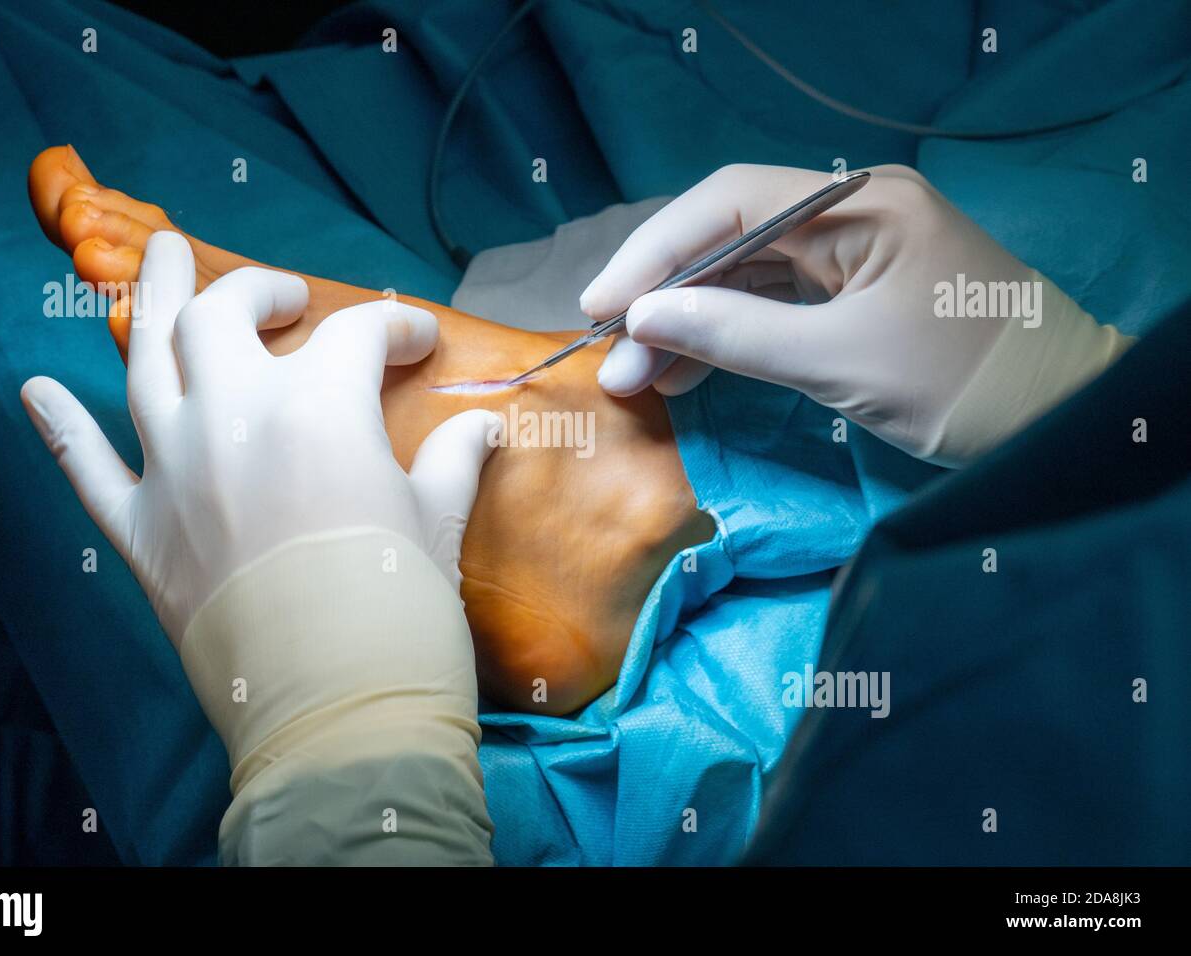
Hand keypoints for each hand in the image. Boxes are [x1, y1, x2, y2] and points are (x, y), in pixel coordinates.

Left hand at [22, 231, 498, 642]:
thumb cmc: (402, 606)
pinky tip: (34, 389)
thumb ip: (453, 460)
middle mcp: (232, 413)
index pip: (358, 334)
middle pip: (227, 315)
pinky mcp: (138, 529)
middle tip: (288, 298)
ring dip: (148, 297)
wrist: (337, 708)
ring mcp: (172, 466)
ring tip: (157, 254)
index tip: (415, 341)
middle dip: (261, 291)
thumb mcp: (437, 522)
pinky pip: (85, 467)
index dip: (395, 327)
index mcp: (318, 403)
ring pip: (146, 358)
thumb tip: (482, 427)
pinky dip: (59, 426)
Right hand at [584, 164, 1130, 464]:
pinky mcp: (857, 296)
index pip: (730, 204)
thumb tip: (640, 322)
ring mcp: (855, 255)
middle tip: (610, 359)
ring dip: (689, 324)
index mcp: (859, 204)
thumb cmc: (964, 385)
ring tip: (634, 377)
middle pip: (731, 239)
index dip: (655, 252)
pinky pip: (775, 306)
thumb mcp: (841, 363)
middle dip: (664, 298)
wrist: (1064, 421)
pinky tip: (682, 371)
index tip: (600, 305)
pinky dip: (728, 339)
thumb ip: (736, 336)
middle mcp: (852, 214)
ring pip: (747, 277)